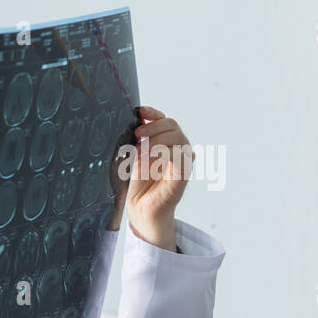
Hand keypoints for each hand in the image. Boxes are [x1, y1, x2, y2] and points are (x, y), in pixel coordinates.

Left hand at [126, 105, 190, 250]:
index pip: (165, 119)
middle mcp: (177, 148)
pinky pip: (180, 155)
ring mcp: (182, 160)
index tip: (140, 110)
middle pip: (173, 125)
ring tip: (140, 151)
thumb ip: (138, 140)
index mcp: (166, 141)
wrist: (140, 207)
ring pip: (178, 137)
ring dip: (157, 140)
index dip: (153, 112)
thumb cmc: (136, 183)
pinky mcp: (183, 173)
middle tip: (137, 134)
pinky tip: (148, 159)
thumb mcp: (133, 156)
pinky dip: (163, 153)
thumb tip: (136, 120)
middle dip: (153, 126)